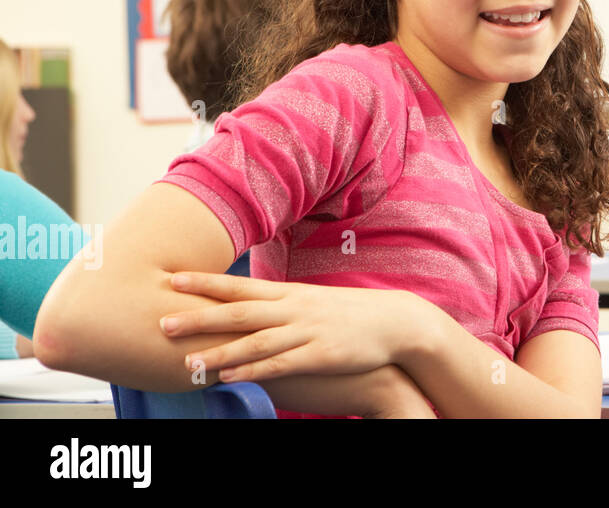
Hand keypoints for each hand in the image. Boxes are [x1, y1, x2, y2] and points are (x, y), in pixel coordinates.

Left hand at [160, 272, 416, 382]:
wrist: (397, 322)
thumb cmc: (350, 315)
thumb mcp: (313, 302)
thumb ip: (280, 306)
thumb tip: (248, 309)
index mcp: (291, 294)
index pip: (241, 286)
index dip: (205, 283)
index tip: (172, 279)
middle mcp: (294, 309)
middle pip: (240, 312)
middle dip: (200, 317)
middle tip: (163, 322)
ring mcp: (308, 332)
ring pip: (256, 342)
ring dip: (220, 352)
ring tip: (187, 362)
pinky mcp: (322, 355)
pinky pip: (282, 364)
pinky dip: (255, 371)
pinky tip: (231, 378)